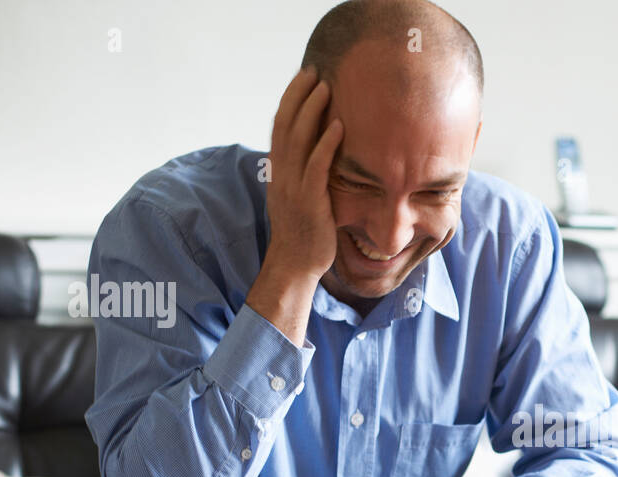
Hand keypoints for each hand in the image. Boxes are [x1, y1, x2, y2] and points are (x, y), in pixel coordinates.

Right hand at [264, 66, 341, 281]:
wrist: (296, 264)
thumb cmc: (304, 232)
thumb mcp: (298, 196)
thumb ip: (303, 173)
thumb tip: (315, 152)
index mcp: (278, 171)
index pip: (279, 126)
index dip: (290, 99)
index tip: (303, 77)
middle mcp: (281, 175)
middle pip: (286, 125)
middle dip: (298, 95)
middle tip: (313, 71)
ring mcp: (293, 187)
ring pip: (298, 140)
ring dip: (311, 110)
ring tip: (326, 86)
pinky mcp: (309, 202)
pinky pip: (316, 167)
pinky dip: (326, 145)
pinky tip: (339, 126)